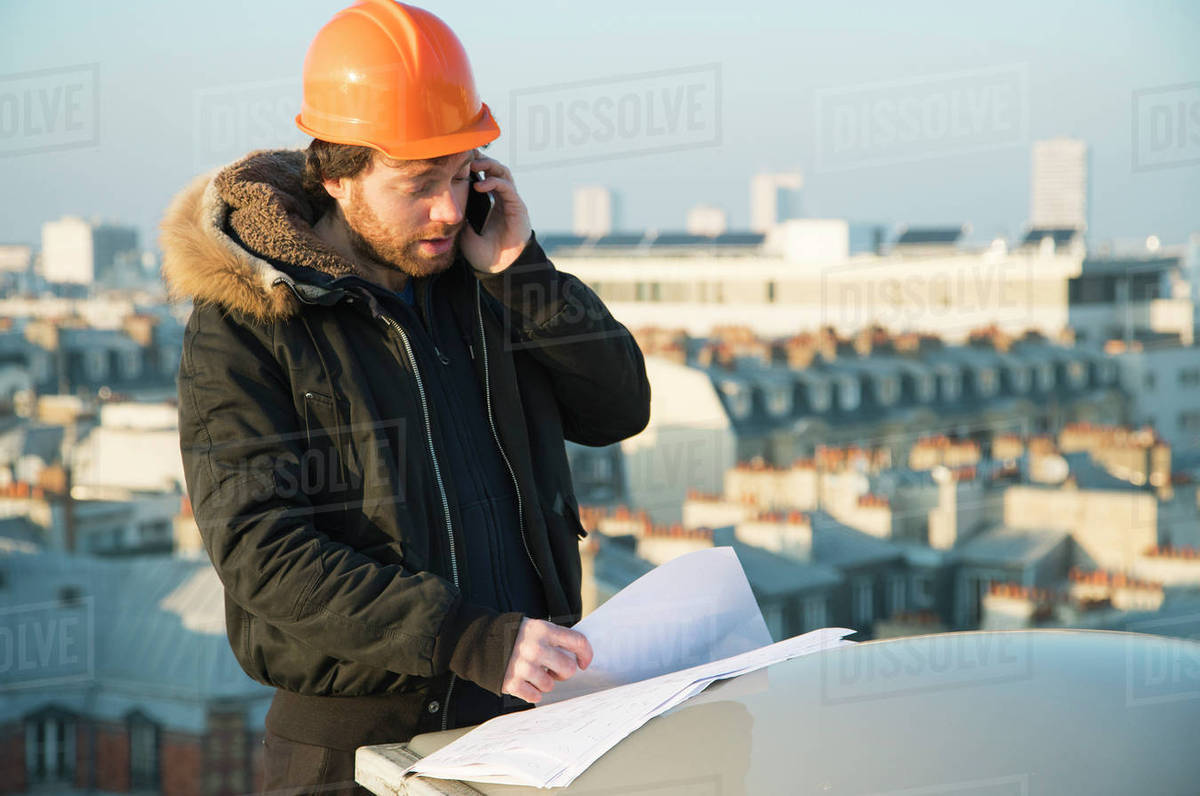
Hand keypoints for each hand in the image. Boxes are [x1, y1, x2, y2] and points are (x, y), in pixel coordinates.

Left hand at [460, 155, 532, 274]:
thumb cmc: (482, 253)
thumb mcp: (464, 230)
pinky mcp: (517, 208)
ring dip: (489, 165)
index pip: (486, 175)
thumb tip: (447, 200)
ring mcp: (511, 202)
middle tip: (466, 156)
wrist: (497, 269)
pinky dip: (493, 182)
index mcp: (492, 202)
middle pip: (495, 169)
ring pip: (503, 173)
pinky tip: (479, 185)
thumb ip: (460, 213)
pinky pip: (507, 188)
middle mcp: (503, 199)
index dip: (475, 165)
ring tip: (473, 165)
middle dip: (482, 160)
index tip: (459, 159)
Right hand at [501, 617, 592, 703]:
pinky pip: (535, 696)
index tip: (583, 663)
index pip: (577, 642)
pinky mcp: (511, 682)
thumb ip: (555, 639)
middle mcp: (535, 648)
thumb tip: (577, 659)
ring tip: (532, 672)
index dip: (586, 654)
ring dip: (544, 682)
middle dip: (562, 673)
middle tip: (552, 670)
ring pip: (550, 685)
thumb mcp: (536, 628)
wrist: (481, 641)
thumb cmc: (516, 636)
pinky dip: (531, 692)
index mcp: (544, 630)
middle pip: (568, 669)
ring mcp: (523, 666)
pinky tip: (524, 681)